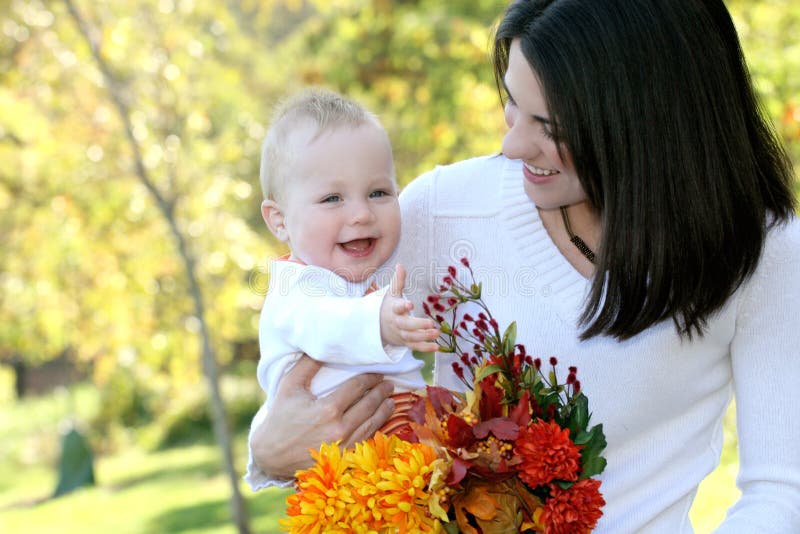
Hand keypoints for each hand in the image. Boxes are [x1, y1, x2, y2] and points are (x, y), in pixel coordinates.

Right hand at [249, 355, 394, 479]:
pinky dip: (377, 429)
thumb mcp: (290, 386)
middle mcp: (339, 428)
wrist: (271, 455)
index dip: (369, 378)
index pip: (357, 387)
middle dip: (381, 392)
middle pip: (369, 405)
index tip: (377, 372)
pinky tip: (381, 421)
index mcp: (327, 409)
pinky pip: (367, 440)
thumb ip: (307, 365)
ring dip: (384, 410)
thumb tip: (322, 347)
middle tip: (389, 383)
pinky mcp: (345, 458)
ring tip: (390, 400)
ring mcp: (344, 445)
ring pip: (372, 424)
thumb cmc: (280, 418)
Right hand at [380, 263, 439, 351]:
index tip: (410, 304)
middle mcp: (397, 323)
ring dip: (424, 336)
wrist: (377, 327)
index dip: (403, 306)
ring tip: (437, 333)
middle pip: (406, 325)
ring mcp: (401, 334)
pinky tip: (436, 347)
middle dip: (418, 325)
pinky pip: (414, 347)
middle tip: (431, 323)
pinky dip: (425, 348)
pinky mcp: (405, 342)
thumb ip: (397, 281)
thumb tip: (400, 265)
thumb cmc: (388, 307)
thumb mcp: (392, 294)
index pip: (397, 307)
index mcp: (393, 309)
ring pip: (411, 337)